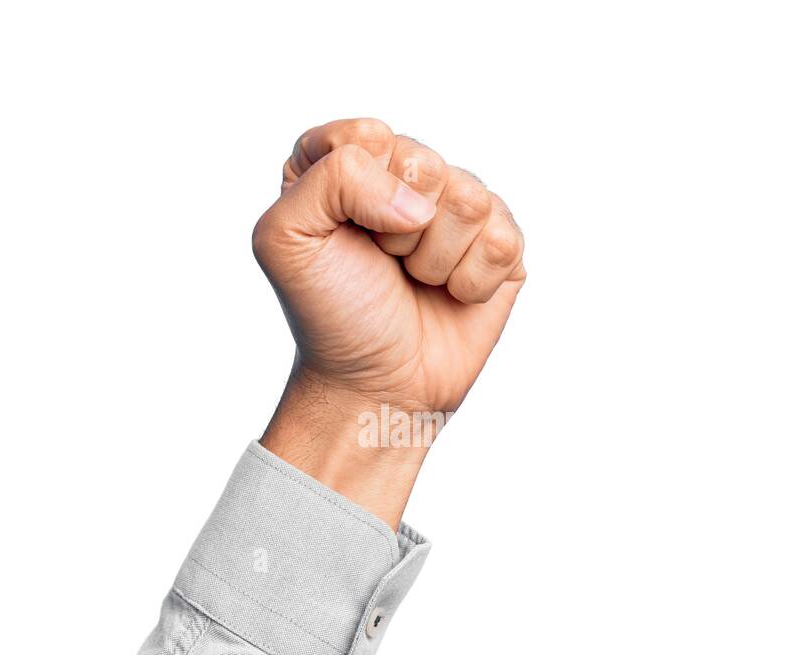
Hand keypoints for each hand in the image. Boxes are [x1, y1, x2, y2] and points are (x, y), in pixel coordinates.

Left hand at [254, 118, 525, 527]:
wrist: (377, 385)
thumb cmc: (331, 314)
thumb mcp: (285, 239)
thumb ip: (329, 178)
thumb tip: (419, 203)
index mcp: (345, 161)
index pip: (368, 136)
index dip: (358, 192)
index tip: (342, 235)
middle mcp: (403, 176)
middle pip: (425, 164)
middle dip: (399, 230)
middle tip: (383, 263)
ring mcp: (456, 208)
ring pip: (470, 199)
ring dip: (435, 258)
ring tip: (415, 281)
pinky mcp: (499, 244)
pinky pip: (504, 237)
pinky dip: (471, 280)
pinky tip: (450, 294)